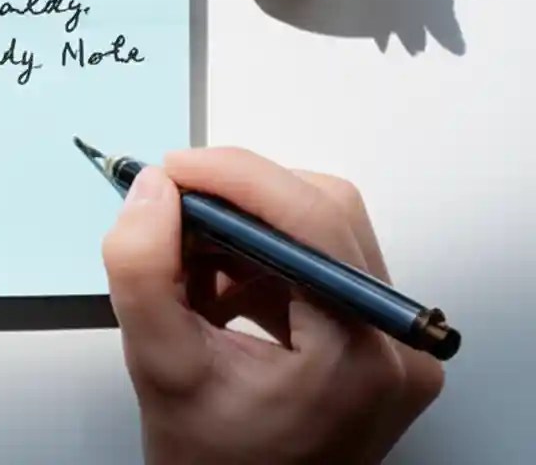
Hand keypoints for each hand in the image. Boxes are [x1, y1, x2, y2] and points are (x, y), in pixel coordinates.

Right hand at [103, 148, 443, 464]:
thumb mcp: (160, 367)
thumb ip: (143, 272)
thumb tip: (152, 191)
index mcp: (359, 354)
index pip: (313, 222)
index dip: (237, 178)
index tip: (174, 170)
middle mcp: (394, 342)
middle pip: (323, 215)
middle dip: (236, 202)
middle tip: (169, 213)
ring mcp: (391, 342)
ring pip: (318, 232)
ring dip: (240, 233)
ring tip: (183, 270)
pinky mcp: (373, 338)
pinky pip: (315, 265)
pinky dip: (255, 261)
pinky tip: (211, 292)